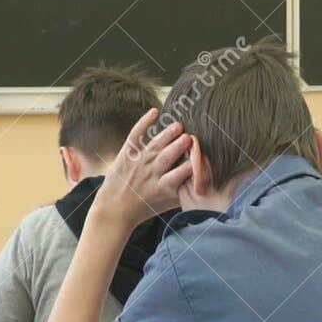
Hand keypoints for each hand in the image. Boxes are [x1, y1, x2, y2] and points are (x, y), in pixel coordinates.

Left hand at [93, 108, 192, 228]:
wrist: (113, 210)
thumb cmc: (145, 208)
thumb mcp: (167, 204)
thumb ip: (185, 193)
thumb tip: (208, 184)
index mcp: (162, 188)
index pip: (180, 175)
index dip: (191, 166)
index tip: (201, 158)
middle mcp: (150, 174)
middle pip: (166, 158)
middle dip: (178, 147)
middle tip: (189, 138)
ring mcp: (137, 162)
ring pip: (155, 145)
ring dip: (167, 135)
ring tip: (179, 126)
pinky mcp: (126, 154)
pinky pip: (136, 135)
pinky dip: (144, 122)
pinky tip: (155, 111)